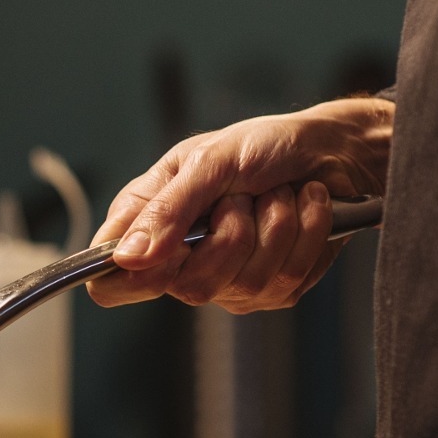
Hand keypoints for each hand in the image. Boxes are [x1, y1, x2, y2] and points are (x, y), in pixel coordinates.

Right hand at [85, 96, 391, 309]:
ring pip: (244, 282)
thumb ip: (166, 210)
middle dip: (231, 232)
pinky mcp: (273, 291)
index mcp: (147, 226)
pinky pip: (288, 279)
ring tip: (279, 195)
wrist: (329, 149)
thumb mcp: (208, 161)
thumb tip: (126, 258)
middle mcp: (181, 263)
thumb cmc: (260, 146)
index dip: (130, 277)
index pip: (108, 283)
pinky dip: (305, 231)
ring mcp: (227, 284)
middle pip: (186, 287)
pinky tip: (304, 208)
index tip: (170, 246)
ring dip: (276, 224)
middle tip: (243, 196)